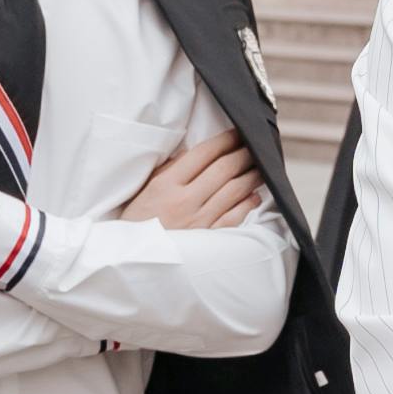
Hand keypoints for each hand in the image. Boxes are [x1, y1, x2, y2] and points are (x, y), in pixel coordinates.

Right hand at [127, 130, 264, 233]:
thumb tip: (189, 154)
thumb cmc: (135, 225)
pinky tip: (253, 197)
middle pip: (223, 170)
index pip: (203, 154)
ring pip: (233, 192)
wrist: (130, 260)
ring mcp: (199, 222)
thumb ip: (167, 170)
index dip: (224, 141)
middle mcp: (185, 201)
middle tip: (255, 145)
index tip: (237, 133)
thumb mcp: (143, 191)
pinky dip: (246, 205)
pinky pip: (233, 218)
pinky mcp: (207, 240)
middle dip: (243, 154)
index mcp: (166, 184)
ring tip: (261, 167)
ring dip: (251, 176)